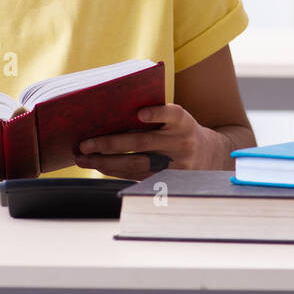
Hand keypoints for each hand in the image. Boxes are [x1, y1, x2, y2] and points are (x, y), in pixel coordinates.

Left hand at [74, 104, 228, 180]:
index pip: (171, 114)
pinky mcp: (168, 179)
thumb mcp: (176, 118)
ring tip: (84, 158)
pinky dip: (116, 171)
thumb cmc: (180, 130)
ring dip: (106, 162)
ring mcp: (175, 163)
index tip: (140, 113)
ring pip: (136, 163)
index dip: (157, 113)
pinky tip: (99, 166)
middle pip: (142, 142)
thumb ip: (155, 115)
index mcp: (182, 121)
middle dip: (110, 144)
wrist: (208, 155)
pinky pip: (137, 176)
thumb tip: (112, 115)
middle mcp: (181, 142)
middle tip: (85, 144)